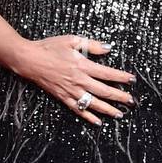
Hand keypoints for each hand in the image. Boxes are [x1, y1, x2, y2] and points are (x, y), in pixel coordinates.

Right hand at [9, 34, 135, 125]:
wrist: (29, 60)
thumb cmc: (49, 47)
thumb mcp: (71, 40)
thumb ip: (91, 44)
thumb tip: (108, 47)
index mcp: (82, 65)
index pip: (107, 73)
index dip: (121, 77)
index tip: (132, 80)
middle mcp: (79, 80)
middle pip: (104, 91)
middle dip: (119, 96)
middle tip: (132, 101)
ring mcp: (71, 91)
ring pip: (93, 103)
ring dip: (108, 110)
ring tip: (120, 114)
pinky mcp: (63, 98)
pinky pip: (78, 110)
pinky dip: (89, 117)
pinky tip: (98, 122)